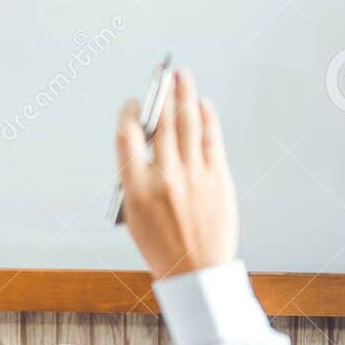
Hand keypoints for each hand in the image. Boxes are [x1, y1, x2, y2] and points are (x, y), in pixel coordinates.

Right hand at [115, 69, 237, 280]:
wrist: (197, 272)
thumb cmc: (163, 246)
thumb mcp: (134, 215)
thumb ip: (136, 177)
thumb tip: (144, 137)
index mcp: (137, 190)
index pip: (126, 137)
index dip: (129, 112)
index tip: (132, 103)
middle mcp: (165, 179)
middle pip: (160, 123)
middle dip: (159, 92)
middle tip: (160, 72)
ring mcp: (194, 177)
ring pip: (187, 123)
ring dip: (183, 94)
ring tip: (181, 75)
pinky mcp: (218, 179)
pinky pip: (210, 139)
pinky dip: (206, 117)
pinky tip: (202, 103)